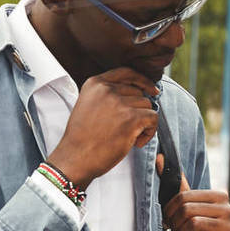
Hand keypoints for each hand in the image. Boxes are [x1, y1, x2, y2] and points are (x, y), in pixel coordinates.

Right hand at [46, 67, 160, 188]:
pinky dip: (150, 132)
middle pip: (139, 93)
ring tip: (129, 136)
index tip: (152, 90)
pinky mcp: (131, 119)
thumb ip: (107, 95)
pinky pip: (153, 118)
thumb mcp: (88, 104)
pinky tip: (137, 142)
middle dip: (138, 111)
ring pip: (148, 106)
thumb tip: (138, 93)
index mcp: (95, 83)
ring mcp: (120, 103)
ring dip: (144, 123)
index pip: (127, 72)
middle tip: (127, 128)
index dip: (143, 81)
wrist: (76, 157)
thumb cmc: (83, 137)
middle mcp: (107, 90)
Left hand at [158, 155, 229, 230]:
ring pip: (193, 225)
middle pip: (187, 210)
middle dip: (176, 225)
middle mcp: (229, 209)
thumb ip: (177, 186)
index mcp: (219, 196)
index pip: (184, 196)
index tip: (170, 221)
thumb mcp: (187, 209)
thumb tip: (159, 159)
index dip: (170, 211)